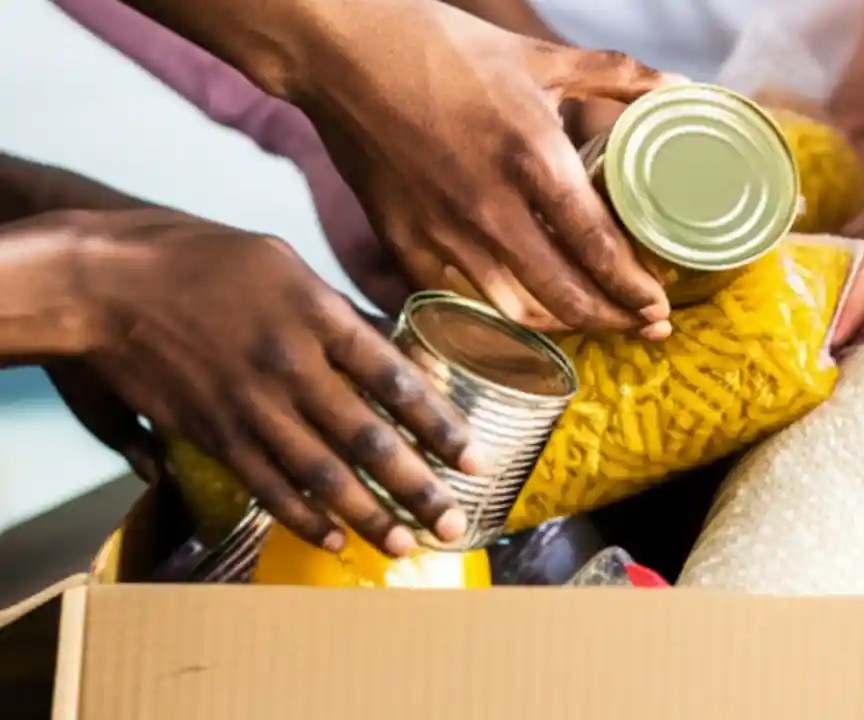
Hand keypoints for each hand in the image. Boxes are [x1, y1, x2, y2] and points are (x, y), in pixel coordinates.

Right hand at [65, 208, 475, 556]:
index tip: (476, 459)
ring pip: (322, 473)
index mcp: (318, 315)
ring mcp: (250, 403)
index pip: (398, 380)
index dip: (442, 425)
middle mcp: (291, 365)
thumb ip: (338, 313)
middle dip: (418, 487)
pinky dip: (303, 517)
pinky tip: (334, 539)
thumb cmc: (199, 258)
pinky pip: (267, 485)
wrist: (103, 281)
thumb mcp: (284, 263)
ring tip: (405, 545)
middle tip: (454, 524)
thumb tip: (391, 349)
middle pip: (369, 438)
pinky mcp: (212, 431)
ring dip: (369, 515)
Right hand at [298, 2, 680, 336]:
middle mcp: (492, 208)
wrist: (343, 52)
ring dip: (563, 325)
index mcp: (533, 158)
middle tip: (644, 327)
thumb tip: (678, 88)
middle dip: (615, 320)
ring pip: (516, 311)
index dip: (637, 290)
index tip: (660, 307)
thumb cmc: (443, 48)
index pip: (599, 249)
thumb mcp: (539, 58)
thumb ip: (616, 75)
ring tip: (592, 322)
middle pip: (566, 296)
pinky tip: (522, 311)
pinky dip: (495, 315)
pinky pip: (459, 301)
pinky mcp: (405, 242)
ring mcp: (444, 232)